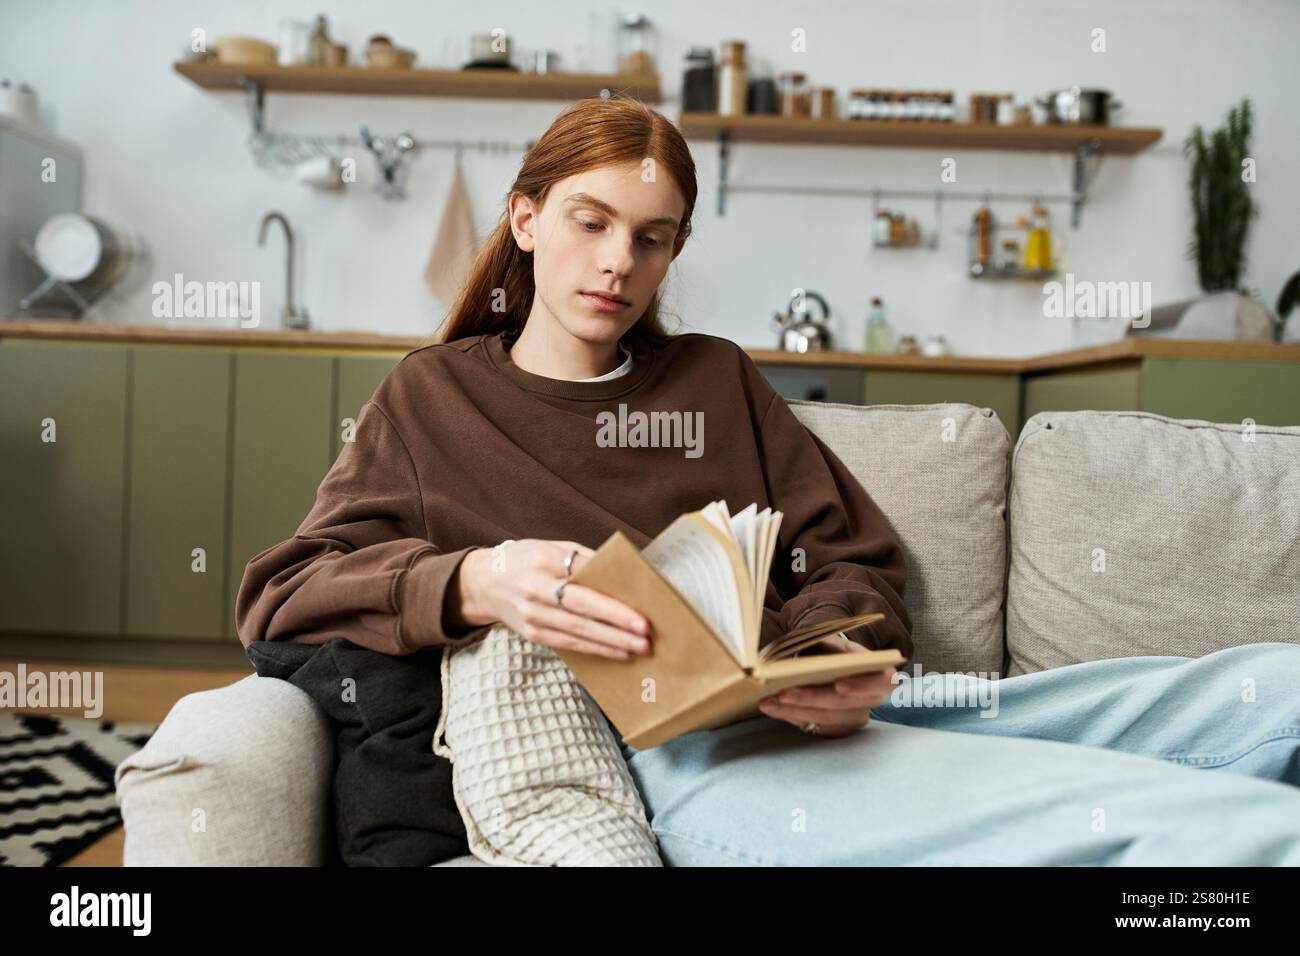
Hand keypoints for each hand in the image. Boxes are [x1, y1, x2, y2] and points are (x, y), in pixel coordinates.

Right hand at [463, 539, 652, 660]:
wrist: (484, 581)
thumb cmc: (527, 560)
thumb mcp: (551, 548)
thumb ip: (583, 560)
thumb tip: (623, 576)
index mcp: (542, 561)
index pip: (583, 580)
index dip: (611, 600)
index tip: (640, 612)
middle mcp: (534, 589)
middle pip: (582, 610)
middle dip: (616, 624)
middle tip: (645, 635)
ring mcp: (531, 614)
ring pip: (577, 632)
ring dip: (610, 642)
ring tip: (638, 648)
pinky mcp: (531, 633)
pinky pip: (567, 644)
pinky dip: (594, 649)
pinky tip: (616, 653)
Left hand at [757, 632, 896, 736]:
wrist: (829, 665)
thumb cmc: (832, 651)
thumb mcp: (833, 641)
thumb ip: (829, 645)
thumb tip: (812, 649)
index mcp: (880, 673)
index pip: (882, 682)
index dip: (862, 685)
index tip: (839, 684)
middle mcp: (872, 699)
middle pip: (843, 704)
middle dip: (811, 698)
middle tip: (783, 693)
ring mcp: (855, 717)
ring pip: (825, 718)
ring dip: (794, 710)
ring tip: (768, 702)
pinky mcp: (838, 729)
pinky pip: (815, 727)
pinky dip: (791, 717)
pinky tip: (773, 709)